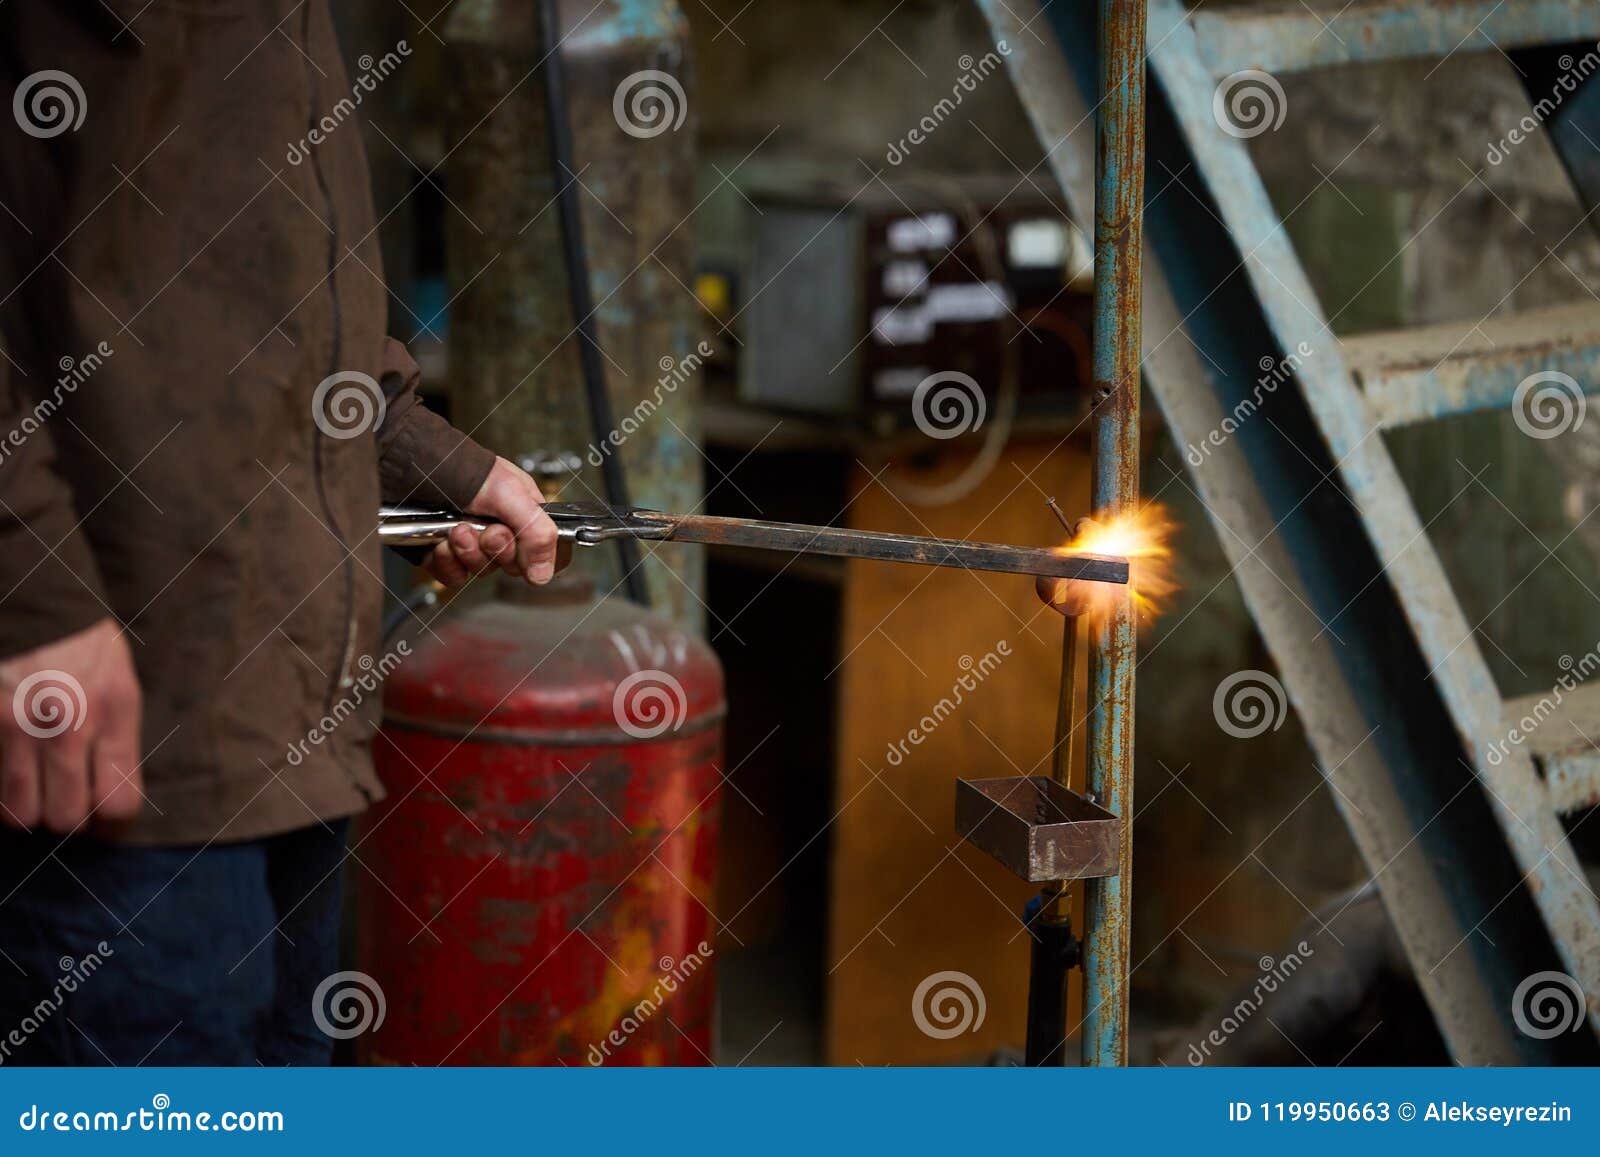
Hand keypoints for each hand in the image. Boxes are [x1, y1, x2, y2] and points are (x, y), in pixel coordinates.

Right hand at [0, 618, 143, 831]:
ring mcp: (17, 727)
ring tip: (39, 791)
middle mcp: (65, 724)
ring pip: (20, 813)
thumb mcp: (122, 690)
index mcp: (111, 713)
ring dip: (30, 811)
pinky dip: (2, 793)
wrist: (37, 613)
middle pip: (66, 819)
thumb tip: (110, 806)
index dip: (112, 824)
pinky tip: (16, 774)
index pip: (117, 802)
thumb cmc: (87, 653)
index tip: (106, 822)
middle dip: (70, 820)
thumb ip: (118, 746)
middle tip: (70, 803)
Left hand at [422, 457, 559, 587]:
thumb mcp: (510, 492)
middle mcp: (503, 531)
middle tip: (488, 529)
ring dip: (469, 552)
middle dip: (498, 548)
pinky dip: (448, 562)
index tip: (525, 547)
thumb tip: (543, 575)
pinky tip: (442, 542)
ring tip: (458, 529)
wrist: (410, 468)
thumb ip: (536, 531)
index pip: (552, 550)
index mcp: (526, 512)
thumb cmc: (460, 467)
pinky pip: (456, 577)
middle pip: (516, 566)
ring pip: (484, 571)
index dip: (542, 557)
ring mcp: (475, 546)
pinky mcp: (447, 558)